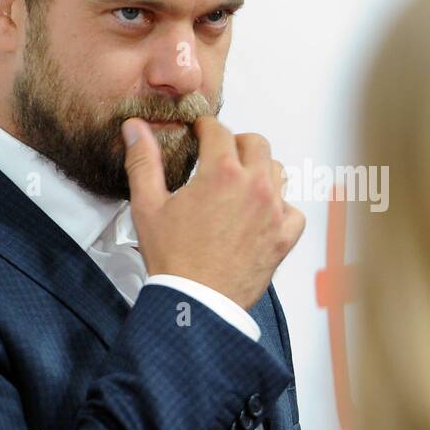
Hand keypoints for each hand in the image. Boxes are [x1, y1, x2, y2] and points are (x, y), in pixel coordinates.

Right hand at [121, 116, 304, 310]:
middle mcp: (254, 186)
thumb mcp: (147, 205)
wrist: (196, 303)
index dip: (206, 127)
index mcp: (221, 173)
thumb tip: (135, 129)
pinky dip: (281, 208)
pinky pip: (294, 210)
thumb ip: (144, 161)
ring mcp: (274, 212)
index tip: (201, 132)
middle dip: (237, 143)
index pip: (219, 130)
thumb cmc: (173, 259)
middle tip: (220, 155)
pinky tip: (262, 215)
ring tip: (239, 184)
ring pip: (277, 172)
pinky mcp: (284, 237)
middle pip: (256, 143)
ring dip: (260, 171)